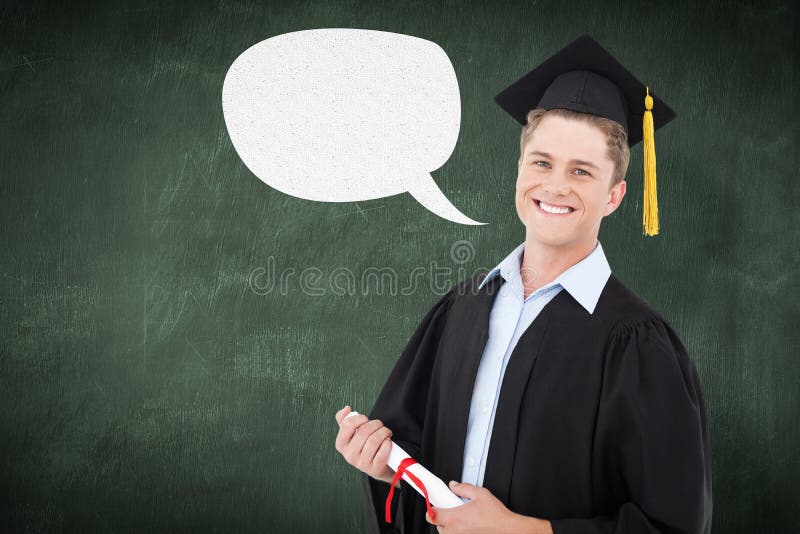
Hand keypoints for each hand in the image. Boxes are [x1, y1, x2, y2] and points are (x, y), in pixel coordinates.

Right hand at [334, 405, 394, 484]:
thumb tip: (346, 408)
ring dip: (384, 432)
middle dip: (376, 424)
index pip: (347, 425)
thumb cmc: (364, 446)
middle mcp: (349, 456)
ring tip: (386, 432)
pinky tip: (388, 442)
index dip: (360, 418)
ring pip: (374, 440)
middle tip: (380, 425)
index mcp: (341, 445)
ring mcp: (362, 464)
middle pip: (363, 432)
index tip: (366, 419)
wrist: (377, 466)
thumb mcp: (352, 434)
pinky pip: (383, 452)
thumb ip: (345, 420)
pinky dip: (388, 443)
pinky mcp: (375, 469)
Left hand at [425, 481, 551, 532]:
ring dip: (452, 527)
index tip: (435, 505)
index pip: (431, 514)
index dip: (432, 508)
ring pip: (447, 533)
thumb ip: (464, 488)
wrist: (509, 531)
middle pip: (438, 524)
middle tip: (455, 511)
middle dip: (445, 517)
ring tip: (465, 520)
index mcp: (453, 518)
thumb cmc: (497, 517)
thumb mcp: (480, 494)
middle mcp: (454, 531)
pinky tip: (470, 527)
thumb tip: (454, 486)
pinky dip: (460, 532)